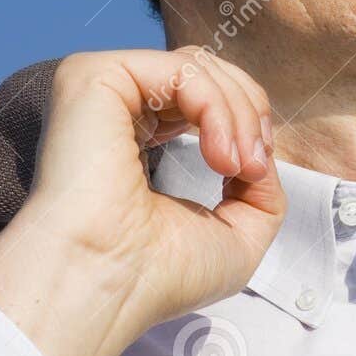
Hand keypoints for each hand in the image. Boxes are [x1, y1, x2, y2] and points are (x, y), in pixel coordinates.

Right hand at [0, 49, 284, 355]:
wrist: (108, 290)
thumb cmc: (160, 276)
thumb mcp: (240, 232)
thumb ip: (262, 187)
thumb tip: (261, 153)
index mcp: (139, 137)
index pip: (206, 94)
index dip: (248, 121)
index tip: (259, 171)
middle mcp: (116, 109)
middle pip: (208, 70)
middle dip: (250, 112)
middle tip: (254, 166)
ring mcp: (101, 91)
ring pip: (199, 65)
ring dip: (239, 114)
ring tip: (238, 166)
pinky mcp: (93, 78)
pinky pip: (181, 69)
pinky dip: (217, 107)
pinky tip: (219, 156)